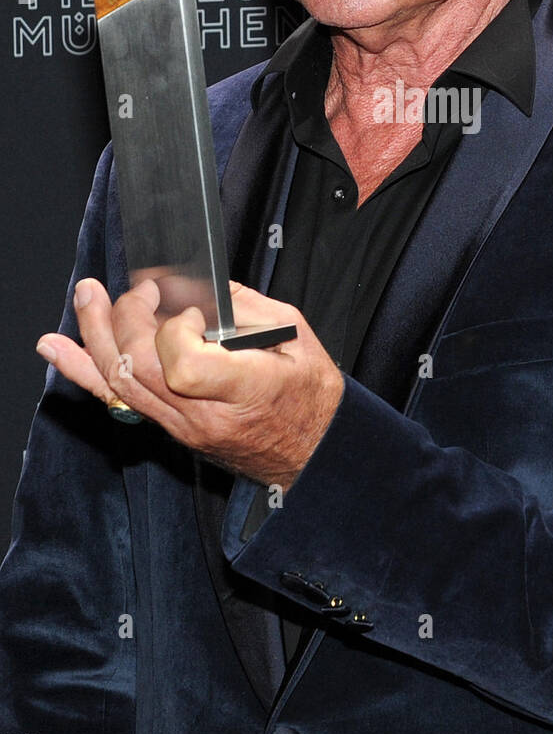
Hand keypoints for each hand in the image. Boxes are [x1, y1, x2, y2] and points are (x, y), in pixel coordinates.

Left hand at [35, 278, 344, 489]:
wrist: (312, 451)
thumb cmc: (309, 393)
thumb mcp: (294, 334)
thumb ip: (241, 305)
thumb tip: (193, 282)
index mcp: (244, 390)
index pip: (182, 365)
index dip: (177, 328)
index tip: (196, 310)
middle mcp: (204, 415)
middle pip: (139, 367)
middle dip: (127, 316)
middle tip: (140, 289)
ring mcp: (183, 426)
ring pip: (120, 382)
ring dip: (95, 334)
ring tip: (86, 296)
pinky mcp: (171, 428)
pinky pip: (119, 400)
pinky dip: (84, 370)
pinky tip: (58, 348)